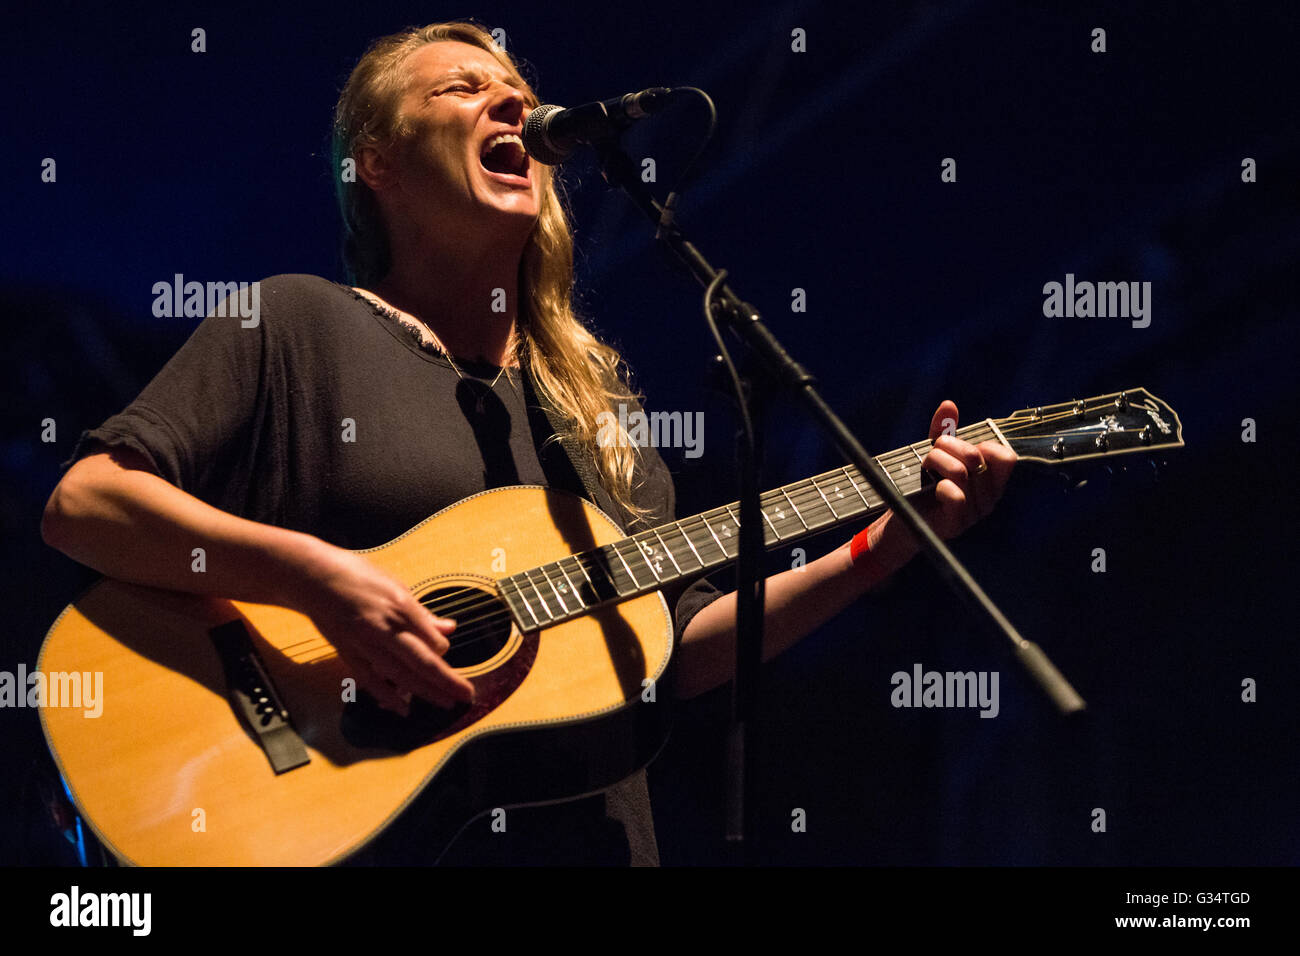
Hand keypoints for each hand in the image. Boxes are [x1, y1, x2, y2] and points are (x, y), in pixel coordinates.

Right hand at [296, 544, 474, 713]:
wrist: (315, 577)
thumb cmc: (358, 576)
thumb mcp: (396, 586)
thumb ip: (422, 613)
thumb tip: (449, 629)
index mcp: (400, 605)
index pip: (430, 637)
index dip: (443, 650)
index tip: (447, 655)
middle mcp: (384, 627)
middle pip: (421, 660)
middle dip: (446, 681)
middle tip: (465, 695)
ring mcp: (364, 642)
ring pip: (399, 674)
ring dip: (424, 691)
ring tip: (445, 703)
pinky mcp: (347, 652)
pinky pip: (371, 679)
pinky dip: (387, 696)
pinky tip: (403, 708)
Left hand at [912, 399, 1016, 539]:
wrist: (902, 521)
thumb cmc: (923, 486)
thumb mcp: (935, 455)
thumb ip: (944, 430)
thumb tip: (949, 405)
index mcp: (991, 480)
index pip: (1007, 457)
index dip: (983, 445)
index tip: (959, 446)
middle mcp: (988, 497)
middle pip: (976, 458)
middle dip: (947, 446)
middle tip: (931, 453)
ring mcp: (974, 513)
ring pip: (961, 473)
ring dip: (936, 462)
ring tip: (925, 467)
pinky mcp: (956, 525)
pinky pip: (956, 496)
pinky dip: (940, 485)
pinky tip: (933, 488)